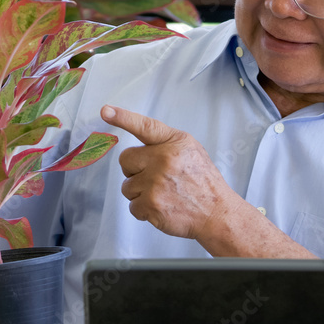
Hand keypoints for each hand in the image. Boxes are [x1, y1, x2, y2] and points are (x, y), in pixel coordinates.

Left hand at [100, 104, 236, 240]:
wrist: (217, 212)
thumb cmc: (202, 182)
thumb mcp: (190, 150)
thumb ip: (165, 143)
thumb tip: (140, 146)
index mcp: (174, 143)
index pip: (145, 126)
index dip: (123, 118)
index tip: (106, 111)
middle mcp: (164, 159)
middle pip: (126, 160)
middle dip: (134, 170)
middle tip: (154, 178)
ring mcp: (156, 183)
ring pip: (127, 186)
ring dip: (140, 193)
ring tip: (163, 194)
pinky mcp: (152, 204)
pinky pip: (132, 206)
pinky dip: (144, 210)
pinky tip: (162, 207)